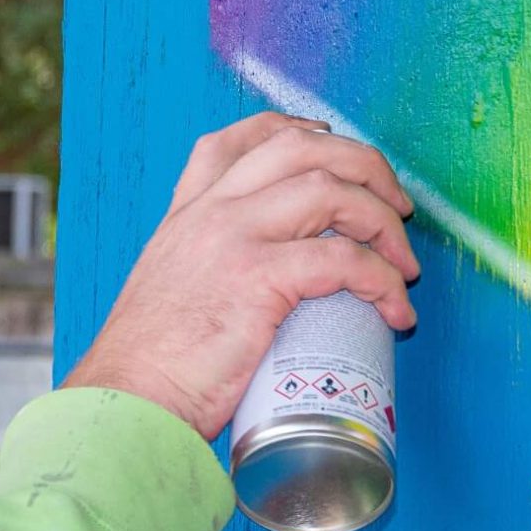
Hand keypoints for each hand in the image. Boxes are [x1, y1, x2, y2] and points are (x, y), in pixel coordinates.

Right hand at [63, 112, 421, 439]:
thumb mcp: (169, 292)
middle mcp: (210, 213)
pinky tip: (394, 308)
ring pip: (332, 191)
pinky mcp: (257, 278)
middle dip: (366, 166)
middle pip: (303, 147)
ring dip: (383, 224)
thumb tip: (261, 289)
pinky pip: (343, 259)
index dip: (298, 131)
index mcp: (187, 214)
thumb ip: (206, 270)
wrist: (127, 399)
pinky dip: (382, 280)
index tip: (333, 147)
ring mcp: (232, 239)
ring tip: (402, 265)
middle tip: (396, 208)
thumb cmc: (151, 366)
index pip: (239, 141)